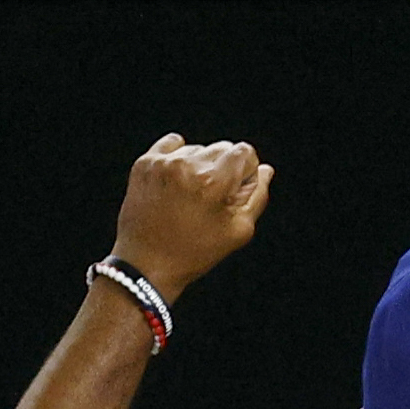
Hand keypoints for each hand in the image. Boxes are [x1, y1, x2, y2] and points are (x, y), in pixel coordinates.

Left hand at [108, 134, 274, 301]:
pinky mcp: (145, 163)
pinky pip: (172, 144)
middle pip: (222, 148)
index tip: (235, 191)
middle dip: (223, 170)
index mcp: (213, 182)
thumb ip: (257, 196)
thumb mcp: (238, 232)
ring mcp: (163, 163)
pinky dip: (178, 158)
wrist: (146, 264)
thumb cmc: (194, 253)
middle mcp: (187, 166)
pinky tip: (176, 183)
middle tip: (211, 200)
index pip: (244, 152)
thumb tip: (264, 170)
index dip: (246, 172)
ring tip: (190, 197)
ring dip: (200, 166)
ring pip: (198, 149)